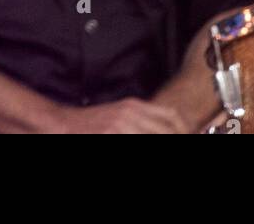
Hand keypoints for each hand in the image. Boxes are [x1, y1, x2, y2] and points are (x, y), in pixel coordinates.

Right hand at [53, 97, 189, 134]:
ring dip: (169, 139)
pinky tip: (152, 147)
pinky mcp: (111, 135)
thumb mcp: (119, 115)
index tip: (193, 134)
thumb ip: (142, 120)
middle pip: (169, 129)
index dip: (187, 129)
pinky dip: (148, 140)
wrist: (60, 124)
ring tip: (176, 140)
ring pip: (158, 134)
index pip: (172, 116)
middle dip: (182, 136)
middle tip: (191, 139)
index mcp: (134, 106)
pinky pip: (136, 138)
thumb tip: (167, 126)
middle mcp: (130, 115)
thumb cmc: (90, 124)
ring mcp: (121, 128)